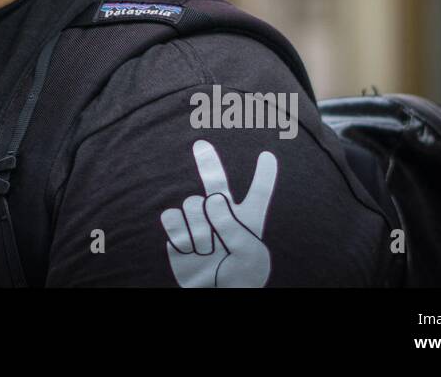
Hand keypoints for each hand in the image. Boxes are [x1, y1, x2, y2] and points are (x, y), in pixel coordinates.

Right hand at [159, 139, 277, 286]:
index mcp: (248, 221)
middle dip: (207, 162)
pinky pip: (172, 216)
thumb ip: (231, 224)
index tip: (268, 156)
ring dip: (198, 228)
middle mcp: (222, 217)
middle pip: (215, 183)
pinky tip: (188, 247)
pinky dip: (179, 231)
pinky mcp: (178, 231)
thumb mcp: (247, 253)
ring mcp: (198, 223)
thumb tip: (209, 198)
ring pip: (192, 204)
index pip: (258, 194)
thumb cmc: (238, 278)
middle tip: (200, 144)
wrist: (212, 296)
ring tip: (207, 250)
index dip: (264, 175)